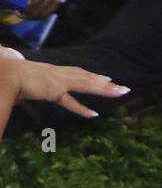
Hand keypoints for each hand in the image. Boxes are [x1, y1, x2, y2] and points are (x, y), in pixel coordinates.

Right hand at [0, 59, 126, 116]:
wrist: (1, 72)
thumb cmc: (9, 76)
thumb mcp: (25, 82)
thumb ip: (30, 86)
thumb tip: (27, 90)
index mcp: (52, 73)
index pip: (76, 75)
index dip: (92, 77)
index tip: (106, 79)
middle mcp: (57, 74)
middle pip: (87, 78)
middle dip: (106, 84)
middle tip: (124, 88)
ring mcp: (56, 81)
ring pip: (85, 84)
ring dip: (104, 89)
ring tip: (120, 92)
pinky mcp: (52, 90)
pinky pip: (69, 101)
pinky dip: (81, 108)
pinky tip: (94, 115)